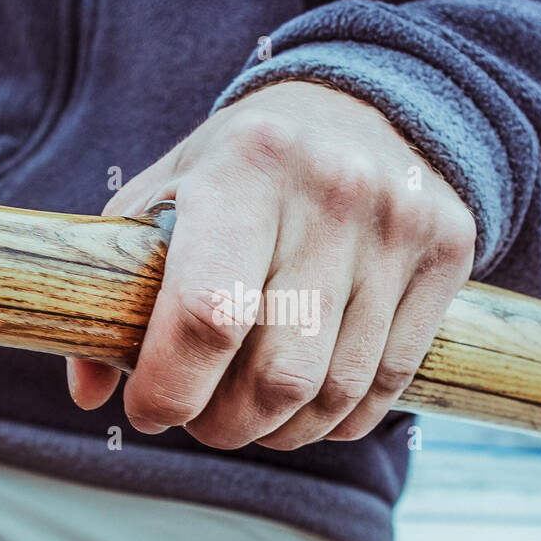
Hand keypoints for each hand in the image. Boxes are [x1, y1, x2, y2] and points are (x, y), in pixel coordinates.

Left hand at [66, 79, 475, 450]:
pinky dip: (338, 419)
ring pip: (335, 391)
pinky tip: (308, 408)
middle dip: (225, 425)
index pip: (208, 313)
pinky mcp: (449, 253)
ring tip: (252, 418)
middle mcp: (333, 192)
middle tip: (203, 422)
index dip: (171, 386)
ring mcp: (399, 226)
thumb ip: (121, 285)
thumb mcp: (169, 194)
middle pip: (277, 373)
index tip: (150, 409)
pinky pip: (388, 383)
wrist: (362, 109)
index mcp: (246, 167)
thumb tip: (90, 389)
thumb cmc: (244, 166)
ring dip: (281, 431)